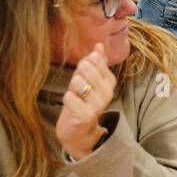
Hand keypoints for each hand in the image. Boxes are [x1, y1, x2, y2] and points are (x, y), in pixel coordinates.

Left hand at [55, 43, 116, 159]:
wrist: (79, 132)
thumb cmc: (82, 102)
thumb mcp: (90, 80)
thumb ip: (97, 63)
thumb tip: (99, 44)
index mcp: (109, 81)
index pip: (95, 59)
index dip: (83, 65)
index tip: (84, 78)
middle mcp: (107, 92)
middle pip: (86, 68)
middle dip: (76, 76)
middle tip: (77, 89)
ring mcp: (98, 105)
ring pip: (77, 81)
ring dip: (71, 88)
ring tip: (75, 98)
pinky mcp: (85, 116)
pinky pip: (69, 97)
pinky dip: (67, 99)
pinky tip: (71, 106)